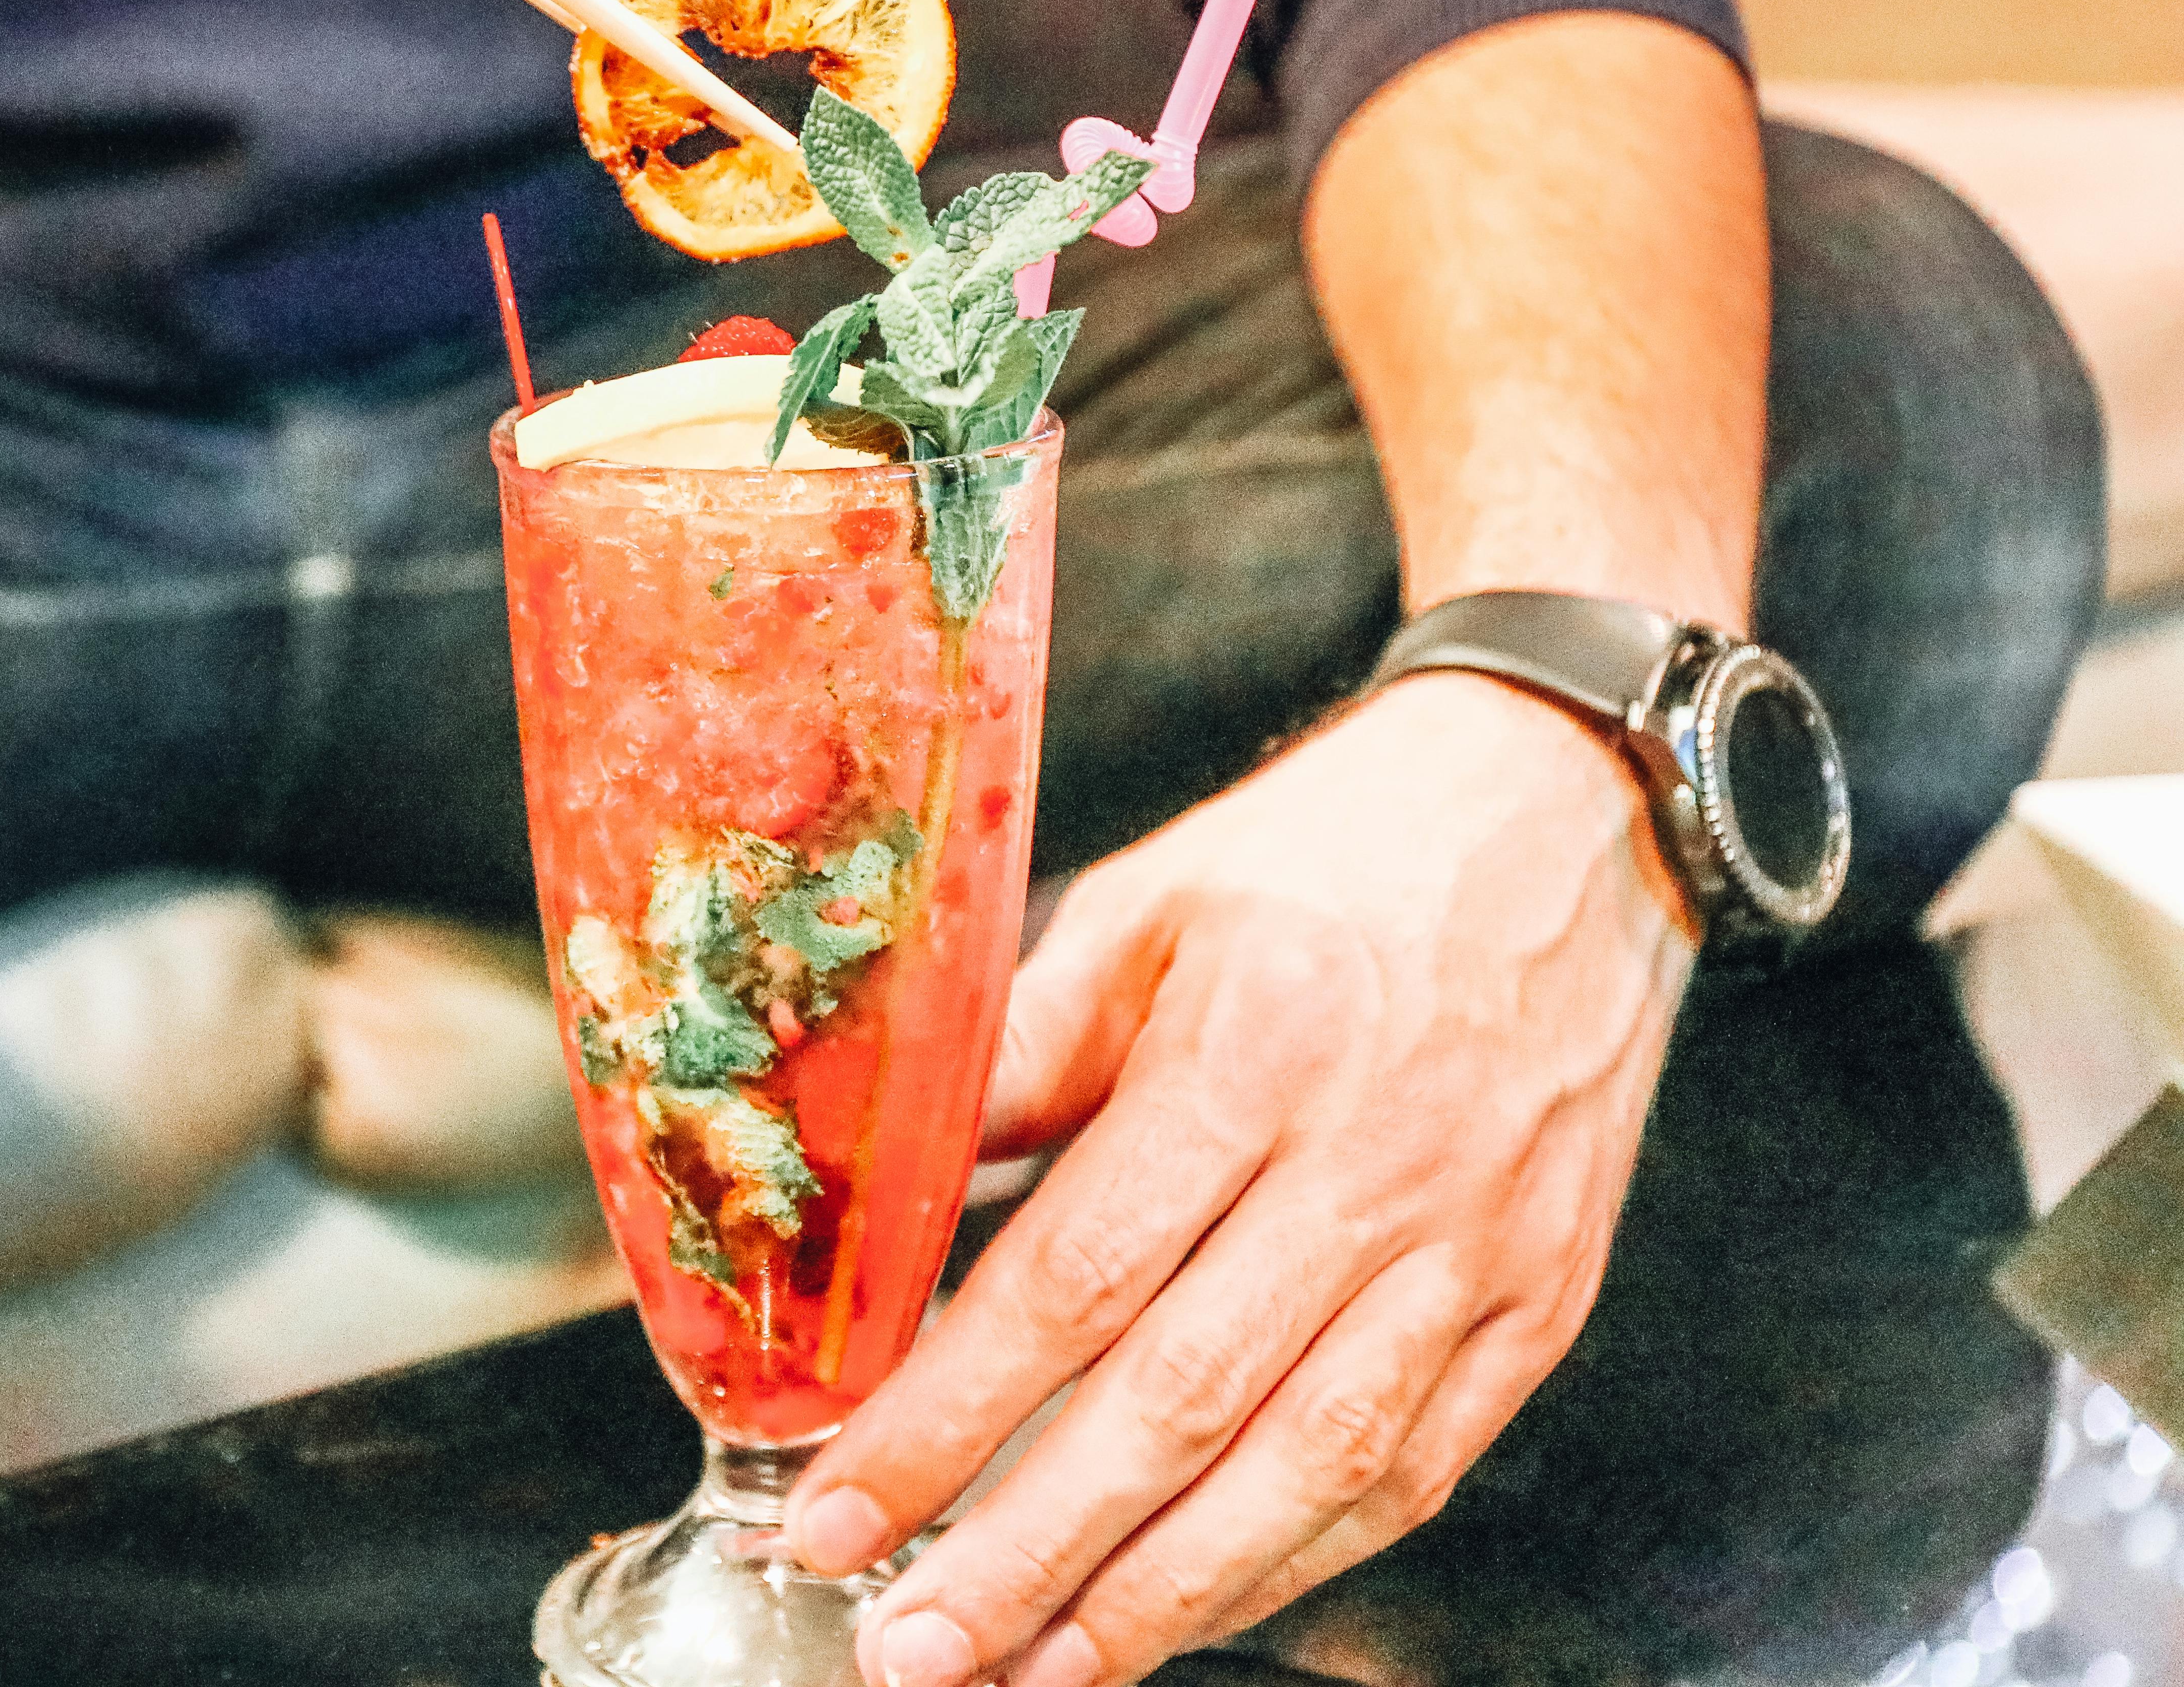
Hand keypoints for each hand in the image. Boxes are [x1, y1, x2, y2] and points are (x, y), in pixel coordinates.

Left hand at [785, 672, 1693, 1686]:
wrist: (1573, 811)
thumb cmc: (1338, 850)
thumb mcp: (1147, 900)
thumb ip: (1017, 1053)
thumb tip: (885, 1184)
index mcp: (1256, 1052)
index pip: (1072, 1284)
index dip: (945, 1417)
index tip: (838, 1504)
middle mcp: (1375, 1168)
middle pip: (1176, 1410)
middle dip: (1025, 1555)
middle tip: (906, 1647)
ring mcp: (1476, 1252)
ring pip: (1302, 1476)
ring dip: (1154, 1600)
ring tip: (1028, 1673)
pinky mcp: (1541, 1303)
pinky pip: (1410, 1471)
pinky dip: (1290, 1563)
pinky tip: (1185, 1612)